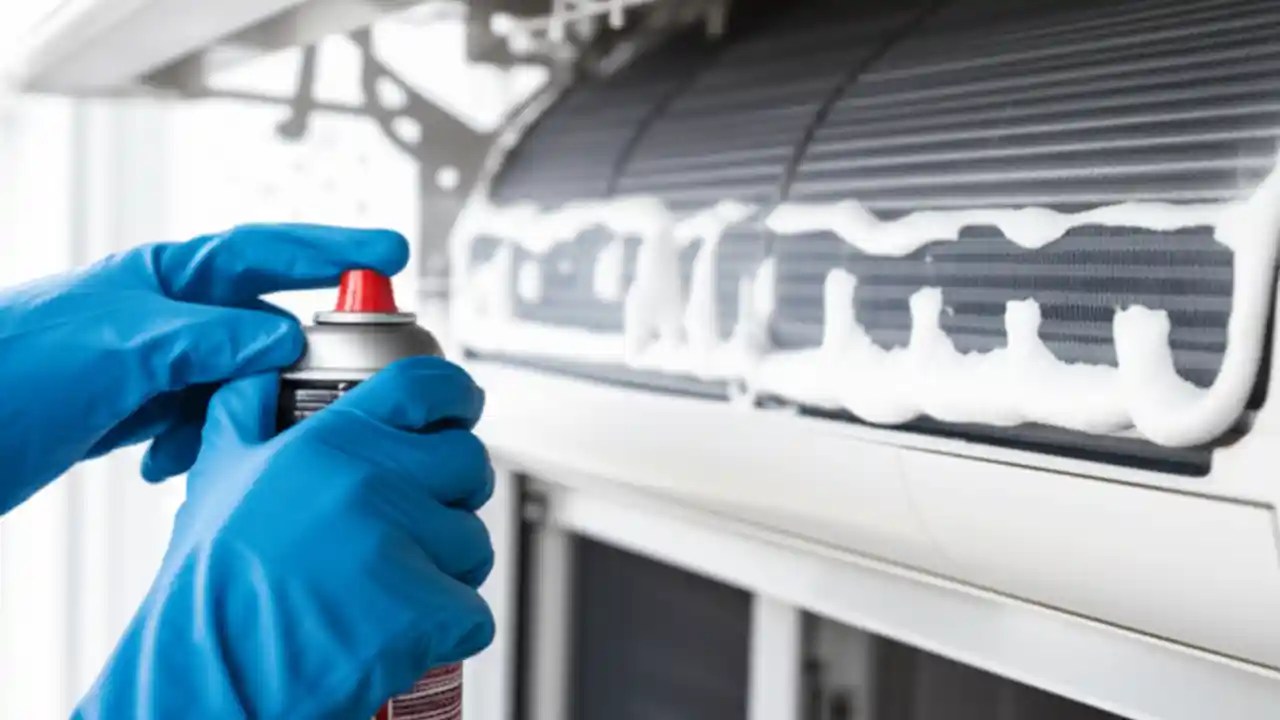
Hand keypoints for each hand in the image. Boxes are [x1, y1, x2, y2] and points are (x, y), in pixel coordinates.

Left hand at [0, 223, 406, 513]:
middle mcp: (165, 315)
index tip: (389, 251)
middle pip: (263, 323)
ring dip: (250, 411)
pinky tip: (178, 465)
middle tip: (346, 380)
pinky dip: (203, 444)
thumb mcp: (127, 343)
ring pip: (237, 381)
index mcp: (164, 277)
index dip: (331, 249)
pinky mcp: (132, 414)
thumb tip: (286, 338)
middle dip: (303, 354)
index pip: (266, 251)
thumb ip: (214, 338)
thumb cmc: (13, 366)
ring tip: (251, 436)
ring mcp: (151, 367)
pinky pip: (198, 422)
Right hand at [74, 357, 495, 718]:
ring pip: (477, 541)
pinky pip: (475, 611)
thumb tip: (257, 376)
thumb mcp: (217, 480)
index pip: (422, 386)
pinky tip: (407, 633)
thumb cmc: (212, 590)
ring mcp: (401, 544)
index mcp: (327, 443)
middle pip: (469, 463)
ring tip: (398, 588)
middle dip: (458, 493)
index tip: (463, 408)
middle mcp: (370, 481)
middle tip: (425, 523)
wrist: (211, 679)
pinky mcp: (425, 610)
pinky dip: (452, 630)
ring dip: (452, 568)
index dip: (456, 393)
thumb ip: (242, 416)